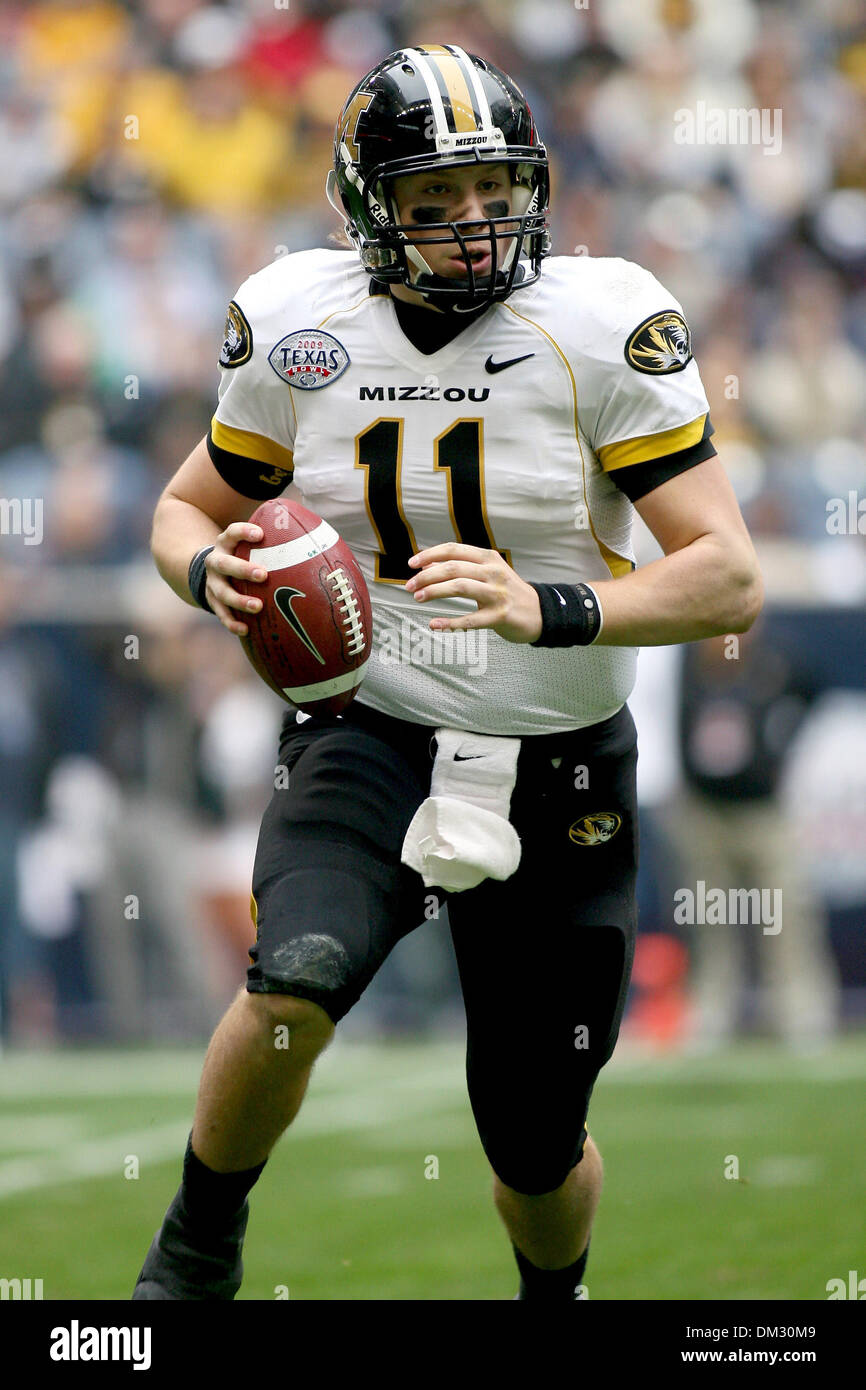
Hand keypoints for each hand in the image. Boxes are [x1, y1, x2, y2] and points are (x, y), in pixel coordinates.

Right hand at [204, 521, 267, 635]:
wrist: (214, 572)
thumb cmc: (242, 556)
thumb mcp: (249, 546)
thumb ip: (271, 543)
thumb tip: (312, 538)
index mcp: (226, 544)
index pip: (231, 533)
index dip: (243, 532)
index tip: (260, 534)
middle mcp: (215, 561)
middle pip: (224, 564)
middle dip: (243, 569)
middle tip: (263, 575)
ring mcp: (212, 582)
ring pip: (222, 592)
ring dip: (239, 600)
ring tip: (257, 606)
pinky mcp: (212, 601)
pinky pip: (221, 613)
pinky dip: (232, 622)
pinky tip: (245, 629)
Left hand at [405, 543, 542, 642]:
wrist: (539, 612)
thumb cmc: (508, 592)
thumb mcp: (488, 572)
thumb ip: (461, 567)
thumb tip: (426, 566)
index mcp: (488, 558)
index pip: (454, 550)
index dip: (430, 555)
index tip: (411, 564)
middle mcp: (493, 572)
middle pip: (453, 568)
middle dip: (426, 576)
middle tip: (409, 585)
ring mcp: (497, 594)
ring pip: (459, 587)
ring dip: (434, 591)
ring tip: (418, 597)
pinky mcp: (500, 616)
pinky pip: (470, 619)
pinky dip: (450, 622)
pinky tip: (434, 624)